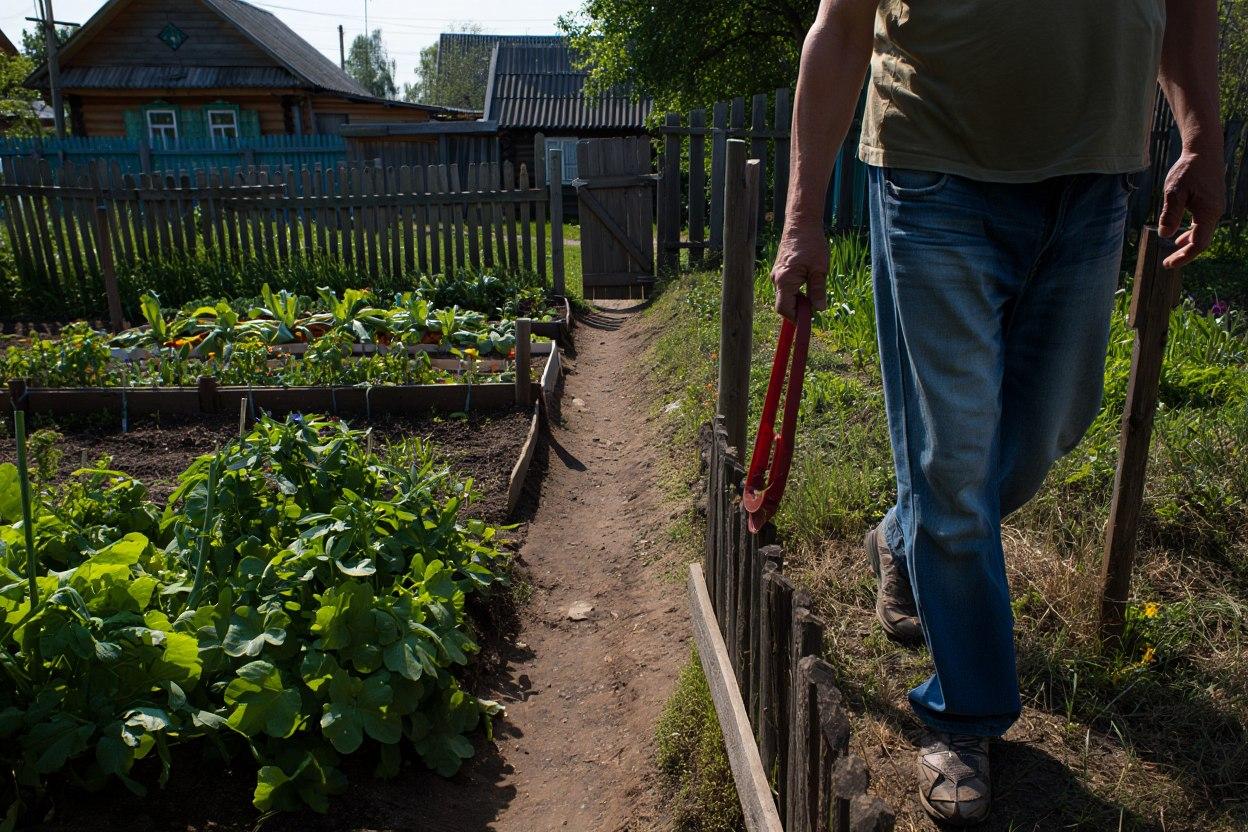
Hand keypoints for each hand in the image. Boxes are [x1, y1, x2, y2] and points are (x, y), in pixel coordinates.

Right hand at [771, 221, 828, 319]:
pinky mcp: (780, 272)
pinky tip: (808, 285)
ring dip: (798, 301)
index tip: (809, 320)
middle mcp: (776, 279)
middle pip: (783, 305)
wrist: (801, 224)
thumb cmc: (811, 243)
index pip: (784, 309)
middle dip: (798, 310)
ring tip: (814, 293)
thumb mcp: (819, 269)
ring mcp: (777, 275)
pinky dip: (796, 293)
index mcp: (784, 280)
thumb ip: (818, 290)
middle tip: (815, 307)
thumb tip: (820, 309)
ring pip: (785, 297)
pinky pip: (785, 289)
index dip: (796, 318)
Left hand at [1158, 147, 1224, 267]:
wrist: (1204, 151)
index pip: (1199, 243)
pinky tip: (1180, 237)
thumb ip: (1170, 214)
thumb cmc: (1188, 169)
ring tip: (1173, 253)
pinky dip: (1192, 232)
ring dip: (1188, 244)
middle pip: (1202, 241)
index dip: (1184, 257)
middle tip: (1167, 263)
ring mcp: (1215, 207)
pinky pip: (1203, 224)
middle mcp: (1215, 212)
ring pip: (1203, 232)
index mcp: (1208, 212)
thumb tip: (1165, 235)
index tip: (1168, 264)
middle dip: (1185, 254)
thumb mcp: (1174, 191)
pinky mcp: (1211, 203)